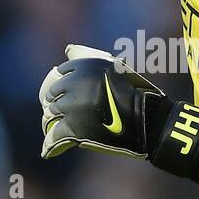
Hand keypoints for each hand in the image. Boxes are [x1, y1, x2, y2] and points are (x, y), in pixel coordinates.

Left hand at [39, 44, 198, 183]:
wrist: (149, 120)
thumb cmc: (135, 93)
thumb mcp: (114, 66)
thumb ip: (89, 56)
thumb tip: (68, 49)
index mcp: (83, 66)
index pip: (59, 74)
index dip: (61, 86)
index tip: (65, 95)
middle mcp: (74, 84)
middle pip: (51, 95)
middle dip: (55, 104)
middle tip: (63, 115)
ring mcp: (72, 107)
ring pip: (50, 116)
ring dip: (52, 123)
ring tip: (60, 131)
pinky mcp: (73, 129)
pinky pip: (53, 138)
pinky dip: (52, 145)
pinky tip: (53, 149)